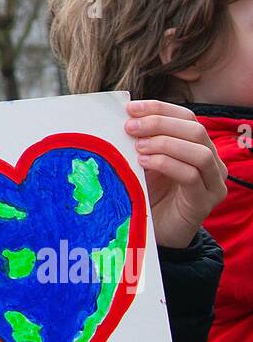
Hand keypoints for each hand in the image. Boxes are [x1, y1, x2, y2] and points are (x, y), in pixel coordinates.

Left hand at [125, 100, 226, 248]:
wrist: (158, 233)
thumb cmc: (151, 194)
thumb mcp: (145, 161)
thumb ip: (143, 140)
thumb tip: (127, 117)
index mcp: (199, 146)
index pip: (187, 116)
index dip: (159, 108)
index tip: (131, 108)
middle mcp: (213, 161)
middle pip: (195, 129)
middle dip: (160, 123)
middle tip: (131, 128)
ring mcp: (213, 182)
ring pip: (199, 151)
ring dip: (165, 144)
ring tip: (138, 147)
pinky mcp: (205, 201)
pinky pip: (191, 176)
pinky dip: (166, 164)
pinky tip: (145, 163)